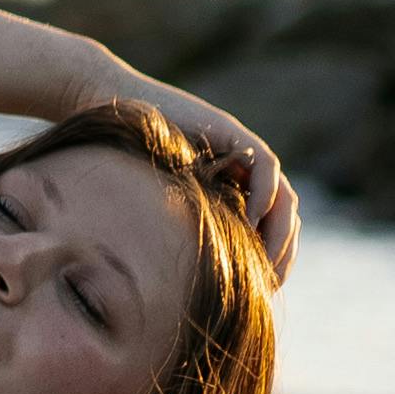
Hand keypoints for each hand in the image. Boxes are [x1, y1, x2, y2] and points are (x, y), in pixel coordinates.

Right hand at [70, 46, 296, 287]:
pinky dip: (264, 194)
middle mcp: (243, 171)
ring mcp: (240, 150)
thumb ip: (180, 229)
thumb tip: (177, 285)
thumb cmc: (122, 158)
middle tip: (271, 284)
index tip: (265, 289)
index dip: (274, 258)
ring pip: (283, 194)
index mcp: (231, 191)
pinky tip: (250, 222)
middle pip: (286, 214)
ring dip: (280, 230)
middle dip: (283, 251)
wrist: (109, 104)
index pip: (271, 228)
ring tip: (265, 260)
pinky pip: (265, 165)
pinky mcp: (231, 131)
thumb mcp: (156, 204)